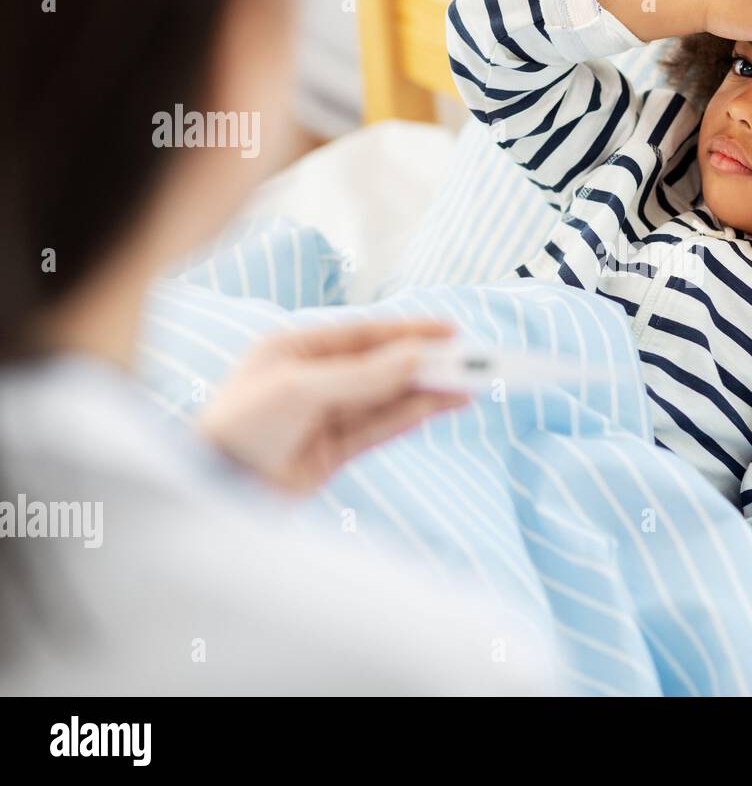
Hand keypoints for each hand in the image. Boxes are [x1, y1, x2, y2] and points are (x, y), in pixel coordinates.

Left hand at [198, 320, 469, 492]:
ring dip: (426, 394)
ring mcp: (322, 419)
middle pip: (380, 368)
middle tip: (470, 362)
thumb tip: (416, 356)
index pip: (364, 335)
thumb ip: (362, 375)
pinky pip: (379, 430)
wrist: (209, 493)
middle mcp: (311, 380)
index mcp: (294, 350)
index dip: (410, 332)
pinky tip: (439, 408)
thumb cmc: (240, 428)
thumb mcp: (300, 389)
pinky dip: (410, 418)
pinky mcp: (331, 455)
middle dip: (425, 365)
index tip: (452, 330)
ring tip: (468, 389)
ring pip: (385, 400)